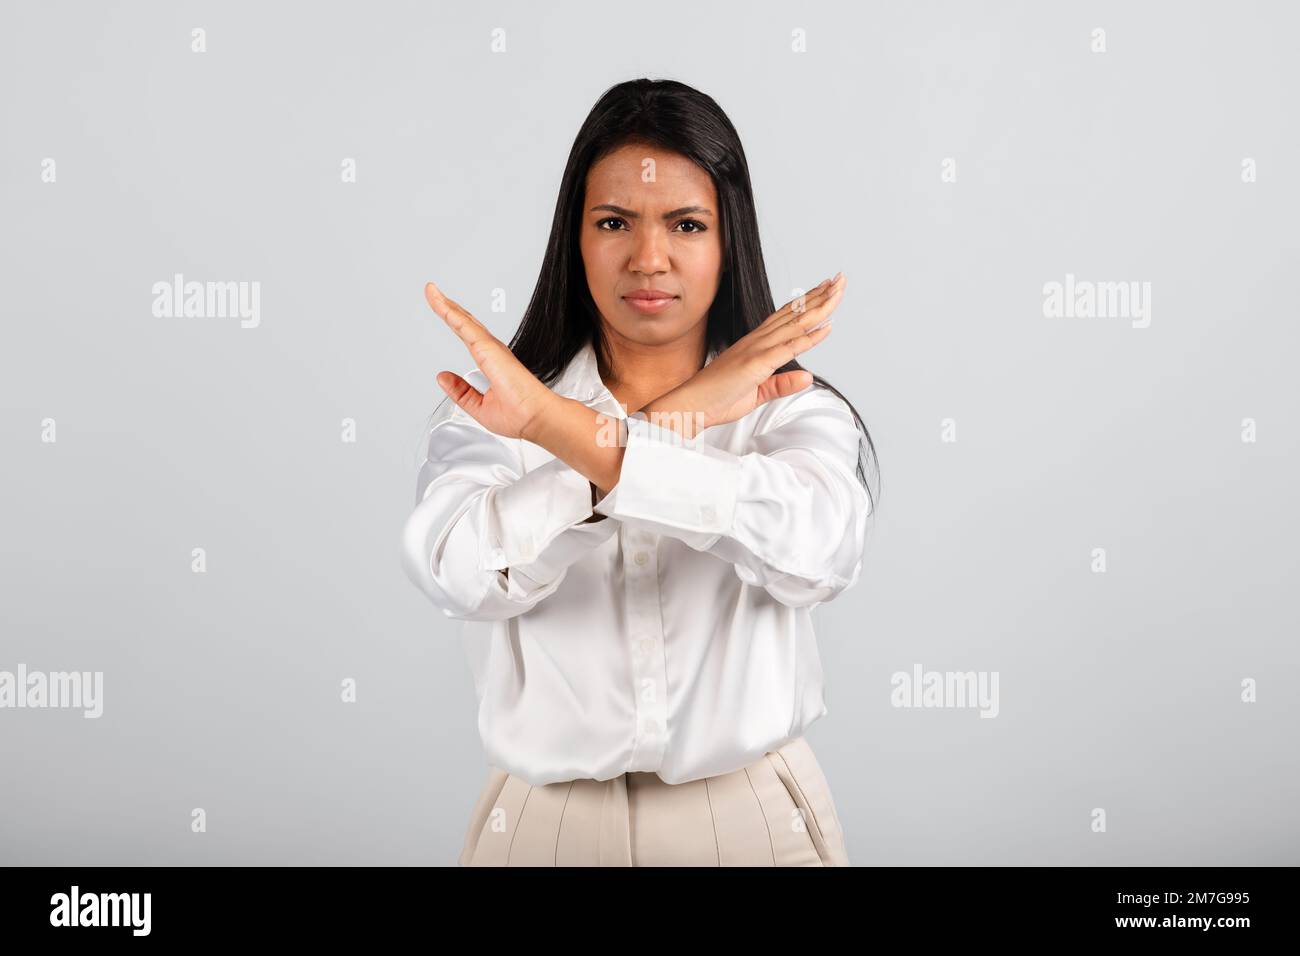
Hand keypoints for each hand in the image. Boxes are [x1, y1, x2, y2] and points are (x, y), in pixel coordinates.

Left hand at [424, 281, 558, 441]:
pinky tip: (440, 303)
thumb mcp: (480, 408)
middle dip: (449, 307)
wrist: (536, 419)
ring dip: (445, 305)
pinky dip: (450, 313)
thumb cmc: (520, 416)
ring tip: (431, 291)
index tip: (442, 309)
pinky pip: (464, 326)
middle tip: (434, 294)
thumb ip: (461, 392)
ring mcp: (490, 349)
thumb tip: (443, 378)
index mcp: (491, 363)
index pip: (468, 336)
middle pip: (465, 323)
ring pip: (462, 320)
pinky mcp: (488, 349)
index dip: (455, 321)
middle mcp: (491, 352)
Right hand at [642, 273, 844, 433]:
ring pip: (794, 325)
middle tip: (840, 279)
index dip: (807, 303)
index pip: (786, 318)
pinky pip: (787, 349)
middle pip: (794, 314)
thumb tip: (807, 376)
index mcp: (755, 345)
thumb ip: (781, 384)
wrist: (690, 406)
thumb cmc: (716, 399)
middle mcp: (757, 341)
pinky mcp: (755, 364)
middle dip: (819, 296)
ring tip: (838, 290)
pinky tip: (826, 327)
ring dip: (819, 307)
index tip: (826, 290)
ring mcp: (756, 350)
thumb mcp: (757, 393)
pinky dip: (808, 338)